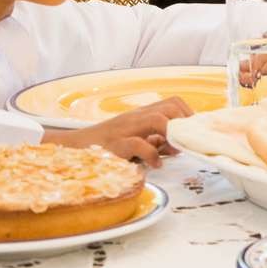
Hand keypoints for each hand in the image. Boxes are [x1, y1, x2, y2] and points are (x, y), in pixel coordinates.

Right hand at [43, 98, 190, 166]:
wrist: (72, 149)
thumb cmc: (105, 146)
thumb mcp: (133, 140)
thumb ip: (154, 142)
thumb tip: (177, 146)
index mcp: (141, 115)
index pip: (173, 102)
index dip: (188, 114)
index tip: (194, 131)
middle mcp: (135, 117)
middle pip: (170, 105)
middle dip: (184, 121)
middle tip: (187, 140)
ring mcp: (124, 129)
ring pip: (156, 118)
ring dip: (171, 133)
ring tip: (176, 149)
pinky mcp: (114, 144)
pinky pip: (137, 143)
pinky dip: (151, 154)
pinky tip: (156, 164)